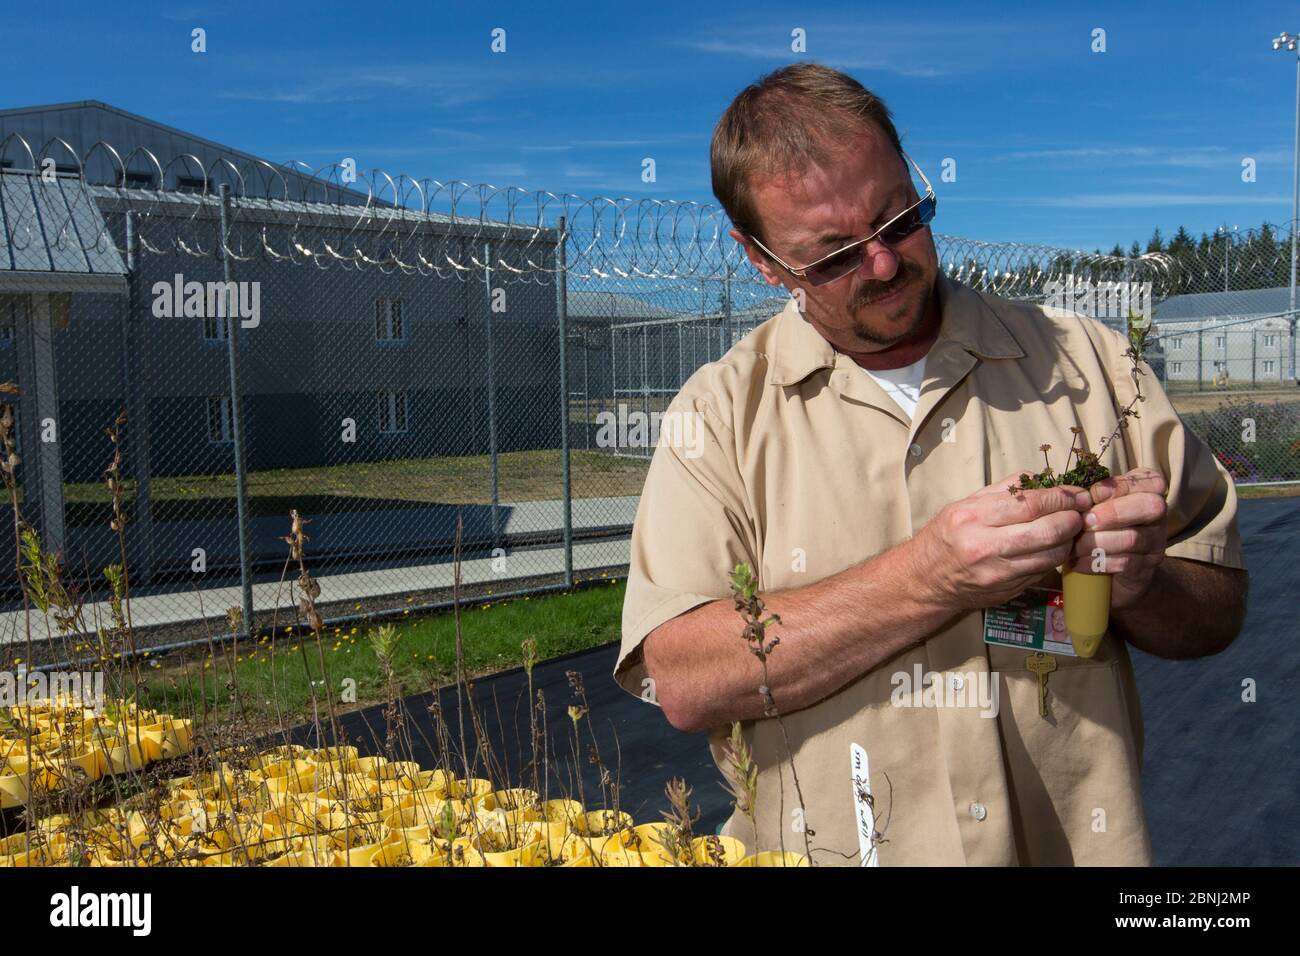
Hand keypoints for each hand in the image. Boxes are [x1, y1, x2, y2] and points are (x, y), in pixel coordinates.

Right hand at [912, 472, 1091, 611]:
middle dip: (1071, 519)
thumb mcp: (966, 504)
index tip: (1075, 494)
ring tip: (1070, 530)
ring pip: (1050, 555)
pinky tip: (1053, 547)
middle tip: (1080, 512)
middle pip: (1046, 531)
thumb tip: (1042, 478)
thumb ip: (1004, 489)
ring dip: (1068, 541)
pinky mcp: (1006, 591)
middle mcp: (984, 547)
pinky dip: (1054, 557)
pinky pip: (1041, 571)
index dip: (1060, 497)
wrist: (926, 580)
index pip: (1029, 504)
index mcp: (972, 518)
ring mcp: (996, 573)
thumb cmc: (946, 536)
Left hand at [1069, 467, 1167, 609]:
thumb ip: (1093, 494)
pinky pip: (1125, 563)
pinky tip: (1079, 562)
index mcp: (1149, 490)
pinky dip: (1097, 562)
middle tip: (1084, 522)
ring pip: (1133, 538)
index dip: (1119, 486)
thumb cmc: (1096, 523)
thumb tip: (1081, 495)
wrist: (1106, 568)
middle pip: (1151, 507)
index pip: (1148, 480)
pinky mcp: (1146, 568)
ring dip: (1098, 542)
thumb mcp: (1095, 503)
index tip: (1092, 494)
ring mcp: (1156, 543)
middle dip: (1113, 513)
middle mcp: (1158, 514)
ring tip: (1075, 545)